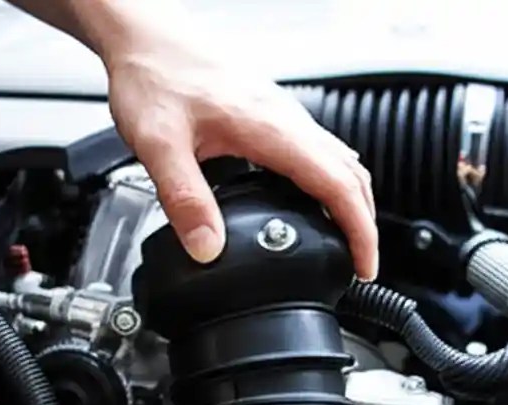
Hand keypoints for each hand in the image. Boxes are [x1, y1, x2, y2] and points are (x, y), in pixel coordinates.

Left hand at [104, 32, 378, 278]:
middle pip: (351, 174)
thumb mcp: (158, 145)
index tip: (364, 266)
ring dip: (348, 201)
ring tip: (341, 240)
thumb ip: (184, 199)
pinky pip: (315, 149)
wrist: (143, 36)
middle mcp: (285, 118)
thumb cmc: (153, 76)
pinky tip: (306, 201)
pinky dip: (326, 181)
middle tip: (358, 265)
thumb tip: (207, 248)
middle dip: (363, 224)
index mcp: (270, 128)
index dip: (359, 231)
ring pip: (337, 159)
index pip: (338, 185)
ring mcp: (280, 114)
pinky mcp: (267, 113)